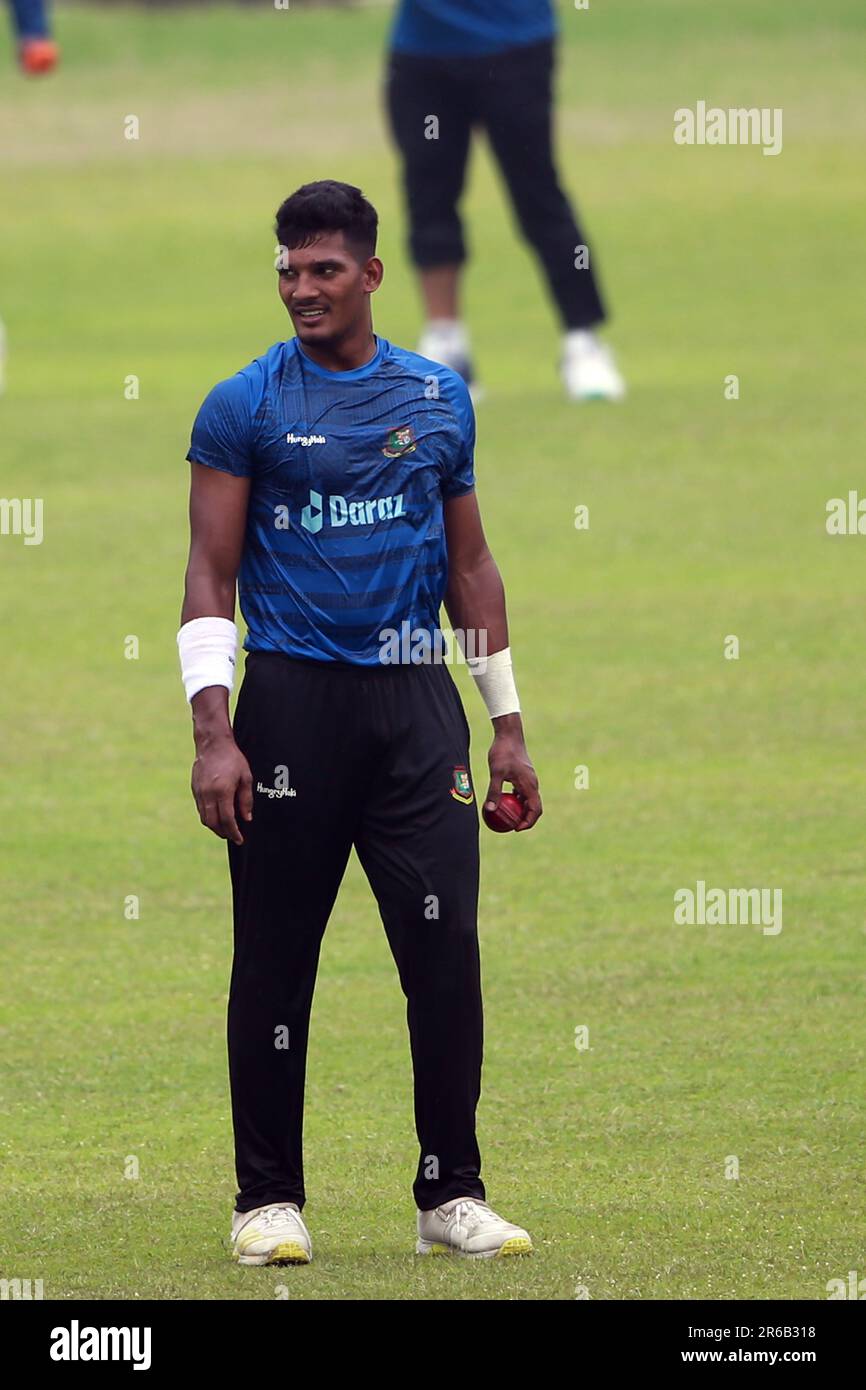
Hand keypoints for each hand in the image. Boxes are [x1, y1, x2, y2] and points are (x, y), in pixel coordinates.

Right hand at [191, 731, 252, 845]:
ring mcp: (199, 792)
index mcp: (223, 791)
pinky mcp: (194, 789)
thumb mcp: (246, 777)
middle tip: (233, 836)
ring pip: (204, 818)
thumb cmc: (232, 759)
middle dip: (223, 833)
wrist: (212, 744)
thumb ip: (246, 799)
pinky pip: (200, 809)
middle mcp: (208, 794)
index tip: (239, 839)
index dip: (234, 832)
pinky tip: (217, 816)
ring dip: (215, 827)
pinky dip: (209, 816)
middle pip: (213, 822)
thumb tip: (247, 818)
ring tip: (225, 829)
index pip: (227, 819)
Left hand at [484, 715, 541, 831]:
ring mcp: (529, 779)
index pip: (535, 810)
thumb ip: (494, 791)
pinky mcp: (524, 775)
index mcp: (530, 785)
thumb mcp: (496, 772)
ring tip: (508, 818)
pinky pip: (522, 792)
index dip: (528, 822)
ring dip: (521, 810)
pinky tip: (504, 802)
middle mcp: (533, 784)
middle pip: (534, 807)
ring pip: (528, 800)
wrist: (509, 734)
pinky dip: (516, 800)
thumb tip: (489, 810)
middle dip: (526, 819)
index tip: (516, 829)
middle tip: (512, 827)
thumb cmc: (503, 752)